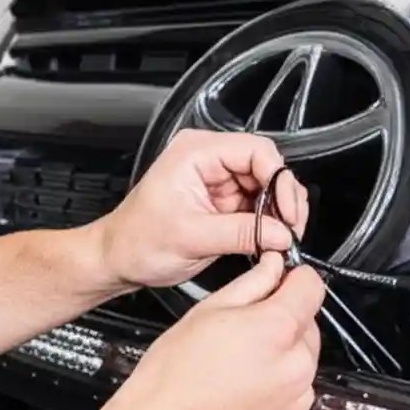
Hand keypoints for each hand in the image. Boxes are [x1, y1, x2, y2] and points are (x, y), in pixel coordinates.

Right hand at [91, 254, 324, 409]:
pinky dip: (279, 381)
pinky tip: (243, 383)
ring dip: (281, 351)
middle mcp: (296, 365)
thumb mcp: (207, 311)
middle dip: (283, 317)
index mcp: (277, 329)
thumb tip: (274, 267)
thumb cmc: (172, 377)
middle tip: (241, 327)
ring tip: (236, 360)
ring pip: (302, 356)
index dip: (293, 278)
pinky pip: (296, 388)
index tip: (278, 281)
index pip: (312, 286)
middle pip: (307, 322)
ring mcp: (296, 397)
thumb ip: (252, 283)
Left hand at [99, 129, 309, 288]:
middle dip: (284, 199)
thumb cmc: (136, 241)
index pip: (256, 150)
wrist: (119, 258)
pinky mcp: (224, 201)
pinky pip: (258, 205)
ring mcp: (218, 180)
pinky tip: (270, 239)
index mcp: (196, 153)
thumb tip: (280, 234)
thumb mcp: (191, 238)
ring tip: (281, 238)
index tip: (287, 211)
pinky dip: (269, 223)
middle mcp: (209, 160)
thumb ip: (241, 233)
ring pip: (267, 187)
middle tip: (291, 229)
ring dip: (279, 213)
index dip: (279, 180)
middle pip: (267, 167)